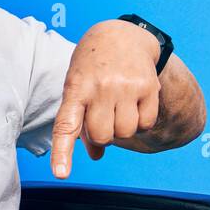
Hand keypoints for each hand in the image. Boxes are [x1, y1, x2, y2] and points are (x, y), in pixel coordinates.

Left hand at [50, 19, 161, 177]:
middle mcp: (101, 88)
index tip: (61, 174)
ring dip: (122, 128)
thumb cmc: (92, 70)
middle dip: (102, 134)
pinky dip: (141, 122)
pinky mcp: (148, 87)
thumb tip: (96, 155)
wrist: (121, 35)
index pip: (66, 126)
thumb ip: (80, 123)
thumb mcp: (77, 90)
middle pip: (102, 137)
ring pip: (125, 133)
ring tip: (118, 106)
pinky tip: (134, 103)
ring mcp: (126, 87)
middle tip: (102, 115)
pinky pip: (146, 124)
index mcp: (76, 89)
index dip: (62, 152)